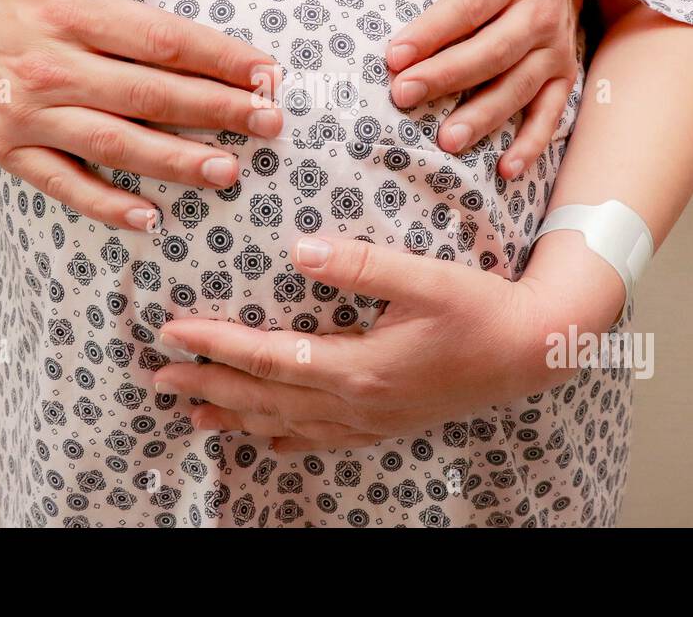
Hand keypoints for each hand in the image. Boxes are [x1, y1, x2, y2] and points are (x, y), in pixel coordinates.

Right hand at [0, 0, 284, 228]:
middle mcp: (49, 65)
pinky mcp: (10, 150)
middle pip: (148, 96)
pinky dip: (106, 205)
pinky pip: (62, 184)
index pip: (161, 41)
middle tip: (270, 123)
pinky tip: (150, 218)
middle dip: (216, 111)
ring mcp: (28, 114)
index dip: (218, 59)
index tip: (265, 73)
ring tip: (229, 171)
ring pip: (113, 144)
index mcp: (70, 11)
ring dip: (175, 162)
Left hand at [153, 232, 623, 450]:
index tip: (173, 330)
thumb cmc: (483, 309)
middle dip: (208, 386)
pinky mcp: (387, 423)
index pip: (268, 356)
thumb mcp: (427, 278)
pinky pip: (322, 441)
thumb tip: (300, 251)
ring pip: (287, 425)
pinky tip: (268, 442)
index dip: (216, 343)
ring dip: (236, 417)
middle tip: (158, 379)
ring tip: (194, 414)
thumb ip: (363, 264)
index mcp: (358, 367)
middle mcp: (356, 402)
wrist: (535, 352)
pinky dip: (285, 440)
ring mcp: (371, 420)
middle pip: (264, 398)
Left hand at [385, 0, 582, 177]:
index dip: (432, 32)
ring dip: (484, 116)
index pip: (470, 5)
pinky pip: (551, 113)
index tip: (393, 55)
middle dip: (446, 76)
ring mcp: (555, 46)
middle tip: (403, 96)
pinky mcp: (563, 74)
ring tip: (447, 141)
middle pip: (493, 50)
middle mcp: (541, 10)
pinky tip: (505, 170)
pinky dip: (532, 143)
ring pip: (520, 86)